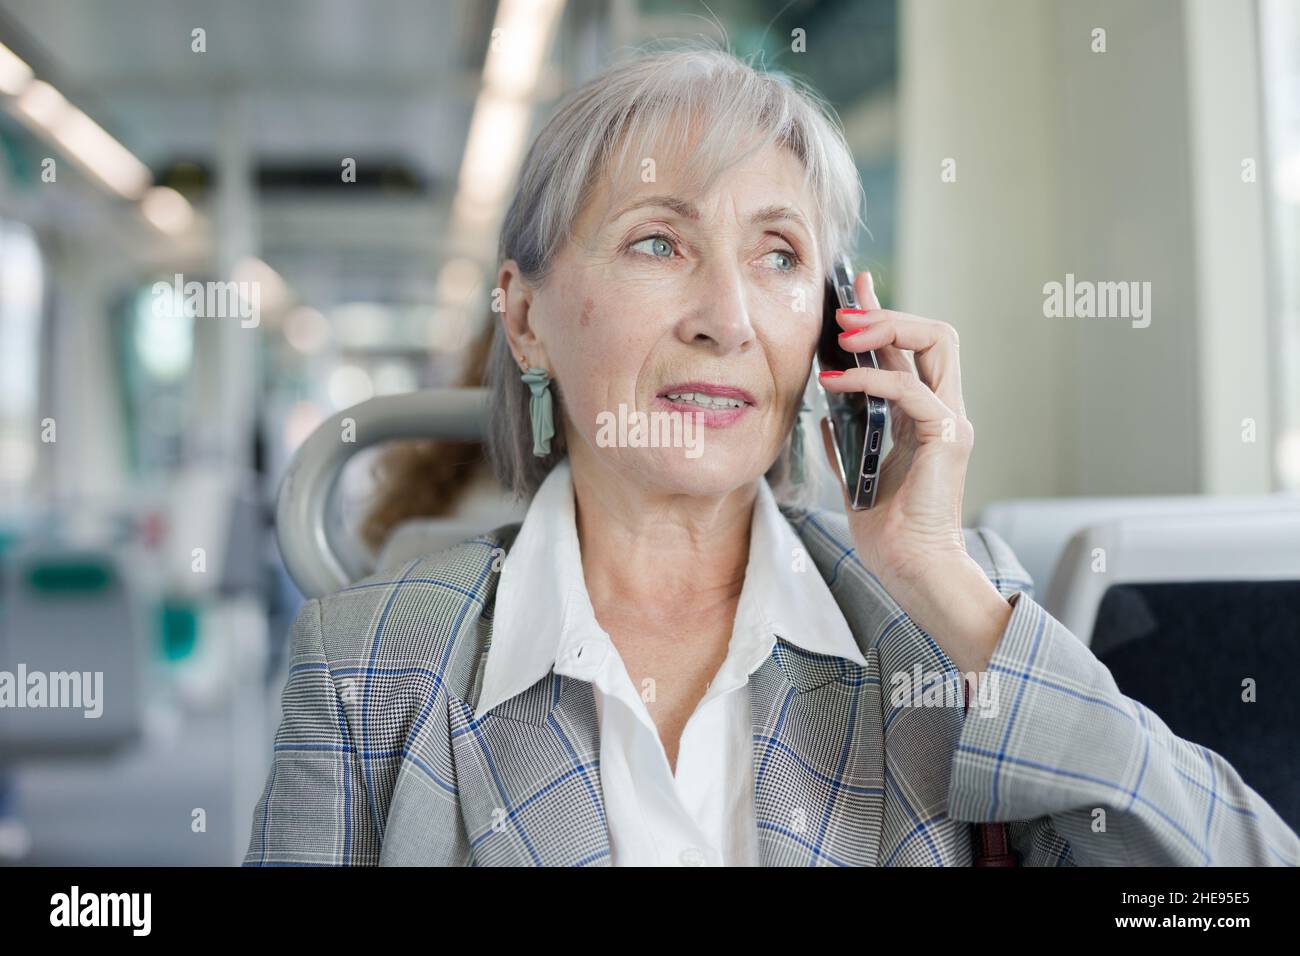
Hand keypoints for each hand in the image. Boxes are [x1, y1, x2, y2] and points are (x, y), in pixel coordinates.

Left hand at [817, 271, 1010, 673]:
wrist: (912, 570)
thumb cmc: (889, 532)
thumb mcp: (856, 474)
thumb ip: (846, 442)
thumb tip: (823, 413)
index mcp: (925, 417)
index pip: (912, 349)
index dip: (884, 315)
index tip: (853, 291)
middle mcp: (945, 411)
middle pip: (934, 333)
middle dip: (888, 313)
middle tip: (843, 313)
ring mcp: (950, 422)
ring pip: (936, 344)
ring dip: (886, 330)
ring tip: (841, 336)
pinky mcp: (946, 438)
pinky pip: (910, 390)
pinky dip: (871, 380)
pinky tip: (834, 384)